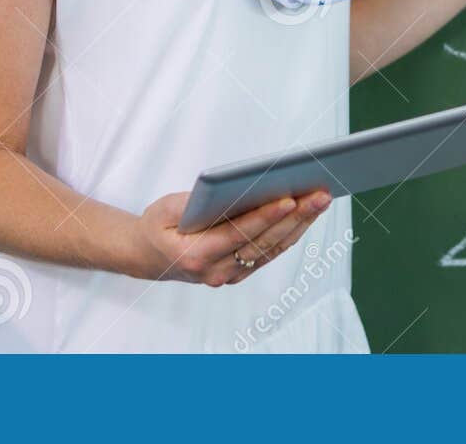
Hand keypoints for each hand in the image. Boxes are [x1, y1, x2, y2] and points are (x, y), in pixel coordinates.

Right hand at [130, 188, 331, 285]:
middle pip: (263, 242)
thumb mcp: (166, 208)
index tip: (290, 199)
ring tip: (320, 200)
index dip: (266, 217)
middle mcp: (216, 272)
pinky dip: (290, 234)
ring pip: (272, 249)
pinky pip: (269, 253)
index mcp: (197, 256)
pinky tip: (306, 215)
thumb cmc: (157, 226)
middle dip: (295, 217)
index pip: (239, 234)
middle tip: (319, 195)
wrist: (146, 256)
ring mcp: (229, 275)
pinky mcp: (239, 272)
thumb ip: (194, 202)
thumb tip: (229, 189)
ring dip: (299, 225)